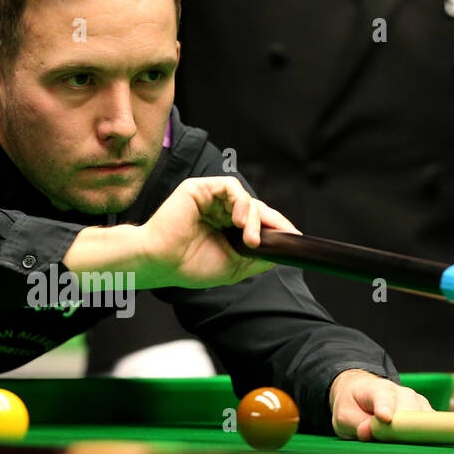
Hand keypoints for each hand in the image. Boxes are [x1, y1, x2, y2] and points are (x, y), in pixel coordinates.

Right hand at [134, 175, 298, 288]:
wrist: (161, 262)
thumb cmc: (188, 266)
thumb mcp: (234, 266)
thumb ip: (257, 257)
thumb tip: (281, 250)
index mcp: (224, 228)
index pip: (256, 221)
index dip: (275, 227)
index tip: (292, 238)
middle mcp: (218, 211)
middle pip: (255, 208)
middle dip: (268, 224)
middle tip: (271, 241)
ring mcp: (209, 199)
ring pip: (245, 199)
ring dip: (254, 218)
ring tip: (249, 238)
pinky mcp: (200, 188)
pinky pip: (230, 187)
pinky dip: (241, 202)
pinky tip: (240, 221)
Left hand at [329, 369, 432, 440]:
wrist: (362, 393)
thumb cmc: (353, 405)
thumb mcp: (344, 415)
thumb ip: (355, 424)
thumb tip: (367, 432)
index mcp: (379, 389)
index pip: (383, 398)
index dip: (384, 408)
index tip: (385, 418)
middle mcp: (402, 394)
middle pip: (408, 413)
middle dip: (401, 430)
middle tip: (391, 444)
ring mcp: (417, 403)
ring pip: (423, 421)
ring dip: (413, 436)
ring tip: (400, 445)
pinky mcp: (425, 414)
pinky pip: (430, 427)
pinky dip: (423, 437)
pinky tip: (413, 444)